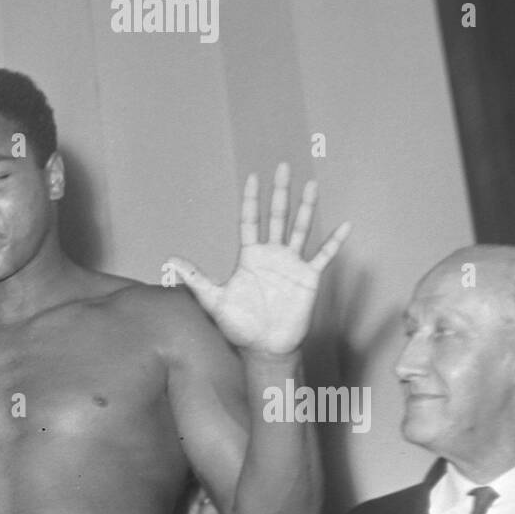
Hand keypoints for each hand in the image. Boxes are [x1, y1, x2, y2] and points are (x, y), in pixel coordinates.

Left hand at [167, 162, 350, 356]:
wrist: (263, 347)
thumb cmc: (239, 325)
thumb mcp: (213, 299)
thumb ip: (196, 277)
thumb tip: (170, 260)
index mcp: (251, 257)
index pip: (250, 221)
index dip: (251, 200)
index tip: (253, 177)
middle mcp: (272, 256)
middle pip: (277, 217)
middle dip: (279, 192)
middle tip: (282, 166)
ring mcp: (291, 265)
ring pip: (300, 229)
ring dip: (306, 207)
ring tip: (311, 184)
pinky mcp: (308, 278)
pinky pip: (324, 256)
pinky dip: (334, 241)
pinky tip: (344, 226)